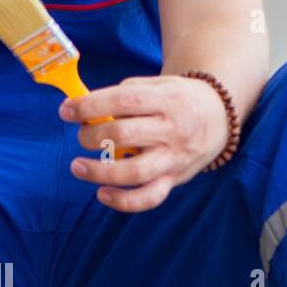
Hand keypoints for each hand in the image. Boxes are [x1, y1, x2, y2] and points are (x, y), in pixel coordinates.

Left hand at [59, 75, 229, 212]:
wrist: (219, 118)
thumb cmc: (178, 100)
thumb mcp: (158, 85)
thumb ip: (126, 94)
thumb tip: (85, 109)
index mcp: (168, 99)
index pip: (123, 101)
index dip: (90, 106)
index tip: (67, 111)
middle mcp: (173, 130)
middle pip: (123, 135)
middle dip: (91, 136)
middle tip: (82, 135)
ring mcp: (173, 158)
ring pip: (133, 172)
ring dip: (98, 171)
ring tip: (78, 166)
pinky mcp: (174, 180)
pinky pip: (148, 198)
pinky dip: (122, 201)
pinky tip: (101, 193)